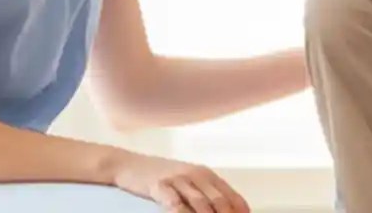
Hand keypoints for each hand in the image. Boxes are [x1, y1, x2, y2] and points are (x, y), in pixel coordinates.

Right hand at [113, 153, 249, 212]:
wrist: (129, 164)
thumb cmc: (161, 177)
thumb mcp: (187, 181)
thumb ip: (205, 194)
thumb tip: (224, 210)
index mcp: (206, 174)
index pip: (232, 196)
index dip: (241, 211)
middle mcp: (195, 174)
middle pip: (219, 201)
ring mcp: (178, 179)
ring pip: (201, 203)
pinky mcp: (160, 186)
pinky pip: (175, 203)